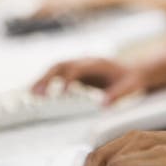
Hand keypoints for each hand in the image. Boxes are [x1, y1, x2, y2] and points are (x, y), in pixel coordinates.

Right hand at [31, 58, 149, 104]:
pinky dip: (47, 81)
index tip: (61, 94)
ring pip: (56, 68)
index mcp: (97, 63)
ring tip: (31, 94)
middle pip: (61, 65)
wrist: (135, 69)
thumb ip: (118, 94)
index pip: (78, 69)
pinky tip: (39, 93)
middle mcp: (86, 61)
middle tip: (36, 94)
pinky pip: (58, 74)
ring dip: (43, 79)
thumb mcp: (130, 86)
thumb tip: (103, 105)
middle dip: (47, 78)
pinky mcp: (77, 71)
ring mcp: (80, 64)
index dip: (68, 79)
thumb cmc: (132, 78)